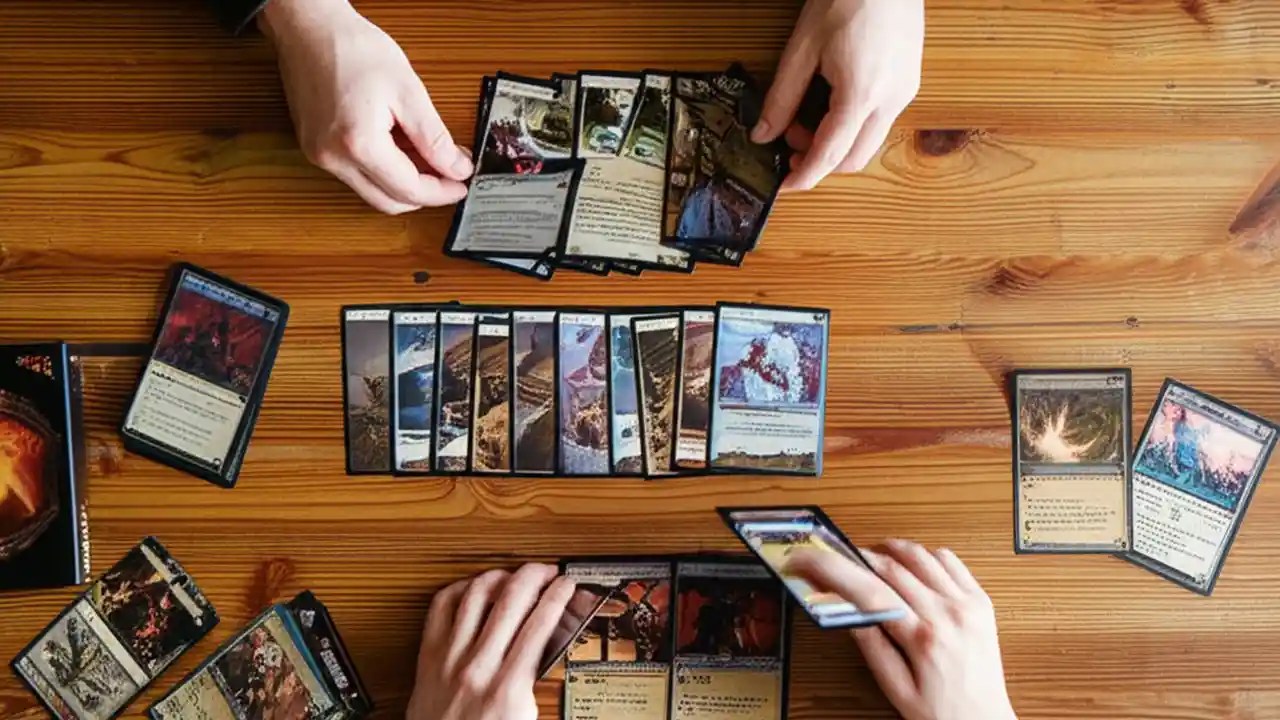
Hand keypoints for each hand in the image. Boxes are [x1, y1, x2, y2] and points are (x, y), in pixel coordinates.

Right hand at [259, 0, 471, 213]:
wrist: (310, 27)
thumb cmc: (352, 47)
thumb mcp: (408, 90)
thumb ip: (434, 138)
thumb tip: (456, 168)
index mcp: (358, 143)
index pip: (409, 190)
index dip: (441, 191)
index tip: (461, 183)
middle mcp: (332, 157)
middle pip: (388, 202)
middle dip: (424, 194)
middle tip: (450, 175)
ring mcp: (319, 155)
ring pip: (372, 191)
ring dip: (403, 183)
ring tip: (425, 155)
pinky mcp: (314, 149)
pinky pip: (355, 174)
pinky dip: (382, 170)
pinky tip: (399, 147)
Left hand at [407, 564, 574, 719]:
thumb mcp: (525, 718)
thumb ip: (534, 681)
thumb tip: (548, 646)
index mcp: (508, 688)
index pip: (540, 622)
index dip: (558, 595)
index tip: (567, 585)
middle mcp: (478, 667)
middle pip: (512, 599)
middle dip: (535, 575)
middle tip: (546, 571)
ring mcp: (450, 659)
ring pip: (477, 595)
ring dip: (500, 576)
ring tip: (513, 575)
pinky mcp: (428, 657)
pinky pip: (442, 607)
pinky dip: (460, 589)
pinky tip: (473, 588)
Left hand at [754, 0, 924, 189]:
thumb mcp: (802, 48)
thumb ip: (781, 97)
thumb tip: (764, 133)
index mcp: (861, 94)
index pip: (829, 155)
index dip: (803, 176)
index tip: (783, 185)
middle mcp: (891, 100)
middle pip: (854, 160)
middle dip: (819, 161)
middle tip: (790, 140)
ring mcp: (906, 93)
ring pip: (869, 144)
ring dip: (837, 144)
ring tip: (809, 115)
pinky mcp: (910, 83)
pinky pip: (879, 123)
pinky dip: (853, 126)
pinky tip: (833, 101)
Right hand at [786, 540, 1015, 719]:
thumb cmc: (945, 714)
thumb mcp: (897, 690)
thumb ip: (872, 648)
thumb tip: (849, 613)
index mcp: (923, 639)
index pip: (868, 590)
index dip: (833, 567)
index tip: (808, 557)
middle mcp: (948, 614)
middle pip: (891, 566)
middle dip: (856, 556)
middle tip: (835, 557)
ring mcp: (967, 604)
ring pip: (921, 555)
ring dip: (891, 550)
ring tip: (872, 559)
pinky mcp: (981, 601)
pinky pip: (950, 561)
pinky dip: (926, 555)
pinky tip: (912, 565)